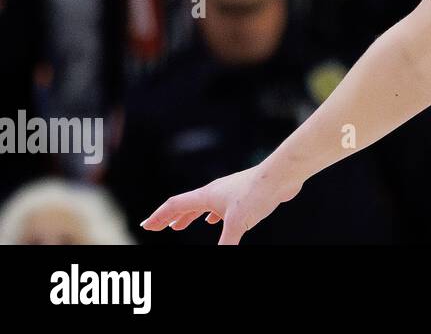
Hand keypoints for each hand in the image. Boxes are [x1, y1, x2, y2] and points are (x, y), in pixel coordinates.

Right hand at [141, 164, 303, 244]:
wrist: (281, 175)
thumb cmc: (256, 194)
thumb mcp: (236, 224)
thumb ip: (225, 244)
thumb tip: (219, 257)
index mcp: (206, 195)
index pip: (175, 205)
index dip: (160, 216)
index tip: (147, 225)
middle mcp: (214, 191)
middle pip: (185, 205)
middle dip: (170, 218)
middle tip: (158, 228)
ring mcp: (228, 192)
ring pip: (202, 205)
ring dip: (188, 216)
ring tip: (179, 226)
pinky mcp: (242, 194)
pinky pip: (219, 206)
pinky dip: (211, 215)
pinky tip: (214, 221)